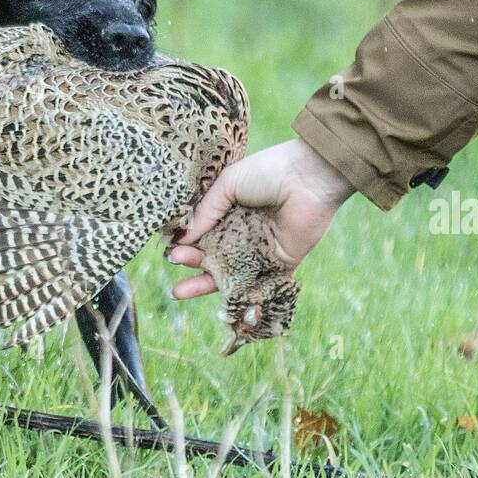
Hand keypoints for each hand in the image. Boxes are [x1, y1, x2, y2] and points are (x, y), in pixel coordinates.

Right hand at [167, 137, 354, 298]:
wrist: (308, 178)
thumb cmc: (268, 172)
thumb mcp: (229, 184)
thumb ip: (206, 211)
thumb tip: (182, 237)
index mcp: (230, 211)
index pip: (202, 233)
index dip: (186, 241)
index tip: (169, 246)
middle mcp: (242, 233)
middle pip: (211, 256)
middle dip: (191, 263)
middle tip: (174, 264)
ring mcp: (259, 251)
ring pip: (227, 274)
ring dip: (203, 285)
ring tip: (179, 292)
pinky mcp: (279, 266)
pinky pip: (257, 287)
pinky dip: (241, 300)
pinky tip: (221, 305)